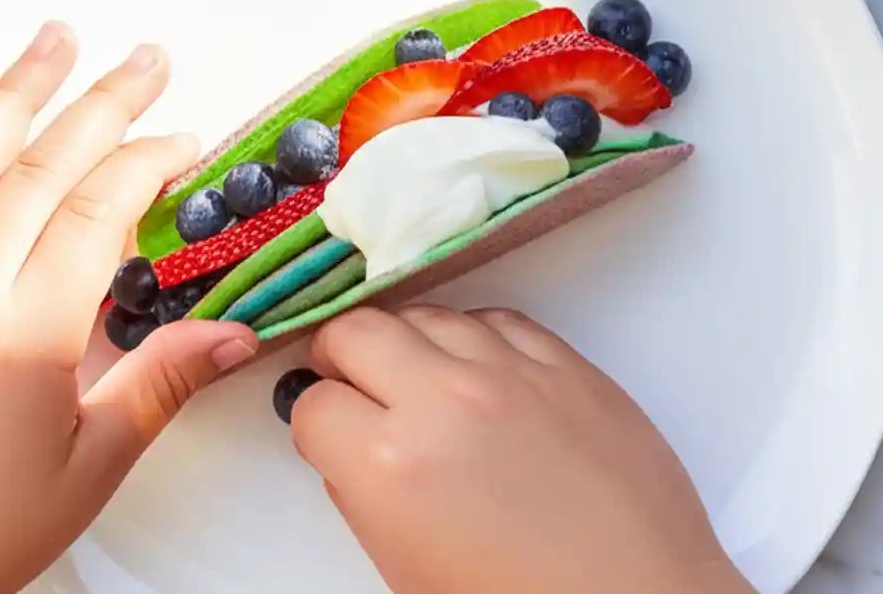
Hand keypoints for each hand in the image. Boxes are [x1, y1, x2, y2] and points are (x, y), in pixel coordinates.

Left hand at [0, 23, 257, 593]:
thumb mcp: (93, 464)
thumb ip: (162, 383)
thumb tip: (237, 331)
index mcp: (24, 333)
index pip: (94, 211)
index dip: (145, 163)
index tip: (186, 141)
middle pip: (37, 167)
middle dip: (98, 103)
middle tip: (146, 57)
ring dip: (14, 91)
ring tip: (54, 38)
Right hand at [288, 306, 750, 593]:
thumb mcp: (406, 568)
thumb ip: (361, 493)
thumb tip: (344, 442)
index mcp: (390, 463)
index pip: (314, 403)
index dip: (314, 420)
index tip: (328, 432)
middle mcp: (445, 399)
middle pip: (358, 331)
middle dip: (341, 357)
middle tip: (352, 384)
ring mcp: (512, 372)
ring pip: (427, 313)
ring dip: (408, 342)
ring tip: (419, 379)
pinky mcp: (568, 363)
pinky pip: (498, 319)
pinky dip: (474, 337)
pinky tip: (479, 370)